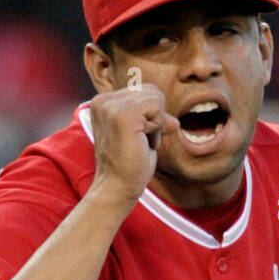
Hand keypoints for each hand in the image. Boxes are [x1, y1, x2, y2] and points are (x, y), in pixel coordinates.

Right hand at [88, 85, 179, 208]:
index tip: (140, 138)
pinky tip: (146, 143)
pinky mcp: (123, 115)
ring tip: (142, 143)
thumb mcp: (142, 137)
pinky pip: (156, 105)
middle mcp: (103, 100)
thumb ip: (154, 122)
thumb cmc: (128, 167)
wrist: (117, 188)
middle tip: (143, 141)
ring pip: (155, 97)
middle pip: (151, 91)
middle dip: (156, 117)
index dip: (151, 116)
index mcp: (103, 102)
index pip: (143, 91)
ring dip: (157, 123)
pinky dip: (158, 126)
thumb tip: (175, 122)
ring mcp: (111, 107)